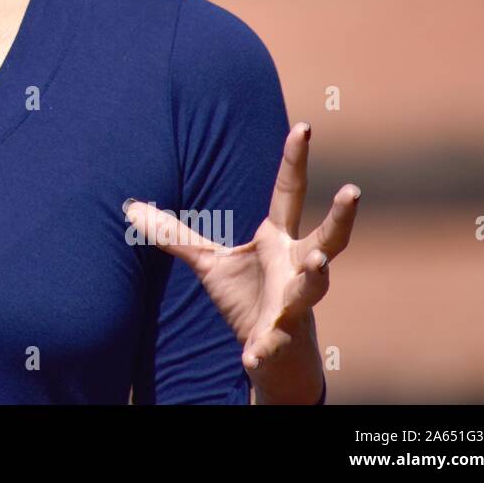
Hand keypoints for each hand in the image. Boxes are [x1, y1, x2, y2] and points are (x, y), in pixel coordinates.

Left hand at [124, 122, 359, 402]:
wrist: (268, 357)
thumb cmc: (246, 299)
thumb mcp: (208, 262)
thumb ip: (174, 234)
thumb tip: (131, 207)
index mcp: (279, 240)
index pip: (289, 193)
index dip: (296, 160)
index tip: (303, 126)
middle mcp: (297, 266)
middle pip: (329, 237)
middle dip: (341, 216)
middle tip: (352, 190)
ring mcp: (296, 303)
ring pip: (314, 287)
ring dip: (317, 275)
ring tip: (317, 263)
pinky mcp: (281, 339)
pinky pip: (273, 342)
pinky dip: (262, 348)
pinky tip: (251, 353)